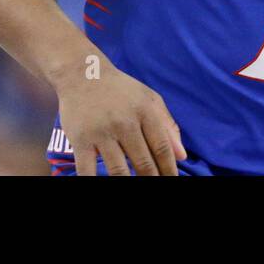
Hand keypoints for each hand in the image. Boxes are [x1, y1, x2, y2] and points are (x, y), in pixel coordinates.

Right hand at [56, 65, 186, 175]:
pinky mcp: (80, 140)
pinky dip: (94, 181)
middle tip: (158, 188)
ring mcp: (101, 132)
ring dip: (129, 184)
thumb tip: (182, 156)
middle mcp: (125, 122)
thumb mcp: (149, 99)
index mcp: (145, 111)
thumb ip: (167, 126)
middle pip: (143, 162)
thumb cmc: (121, 90)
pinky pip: (87, 169)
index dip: (169, 169)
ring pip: (118, 170)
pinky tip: (102, 186)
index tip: (172, 181)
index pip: (162, 147)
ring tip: (137, 189)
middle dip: (152, 179)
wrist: (82, 74)